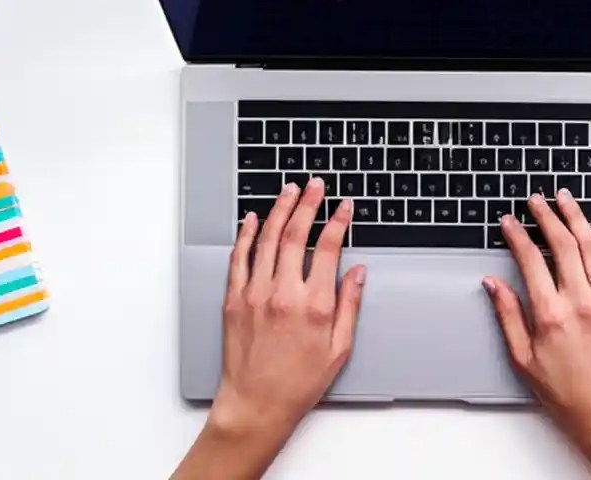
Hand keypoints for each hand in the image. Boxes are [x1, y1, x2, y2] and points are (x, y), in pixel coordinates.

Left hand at [174, 179, 364, 479]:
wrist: (256, 404)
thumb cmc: (298, 383)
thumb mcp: (339, 349)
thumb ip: (349, 306)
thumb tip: (357, 273)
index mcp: (314, 306)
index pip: (328, 248)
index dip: (338, 222)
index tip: (344, 207)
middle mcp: (283, 294)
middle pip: (295, 234)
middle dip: (308, 204)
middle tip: (315, 185)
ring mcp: (254, 294)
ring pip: (266, 239)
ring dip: (278, 210)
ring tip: (289, 191)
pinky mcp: (233, 300)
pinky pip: (239, 258)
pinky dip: (245, 234)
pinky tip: (252, 219)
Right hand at [483, 190, 590, 479]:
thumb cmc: (566, 391)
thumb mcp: (523, 358)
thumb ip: (507, 316)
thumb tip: (492, 284)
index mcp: (550, 315)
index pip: (530, 260)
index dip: (516, 235)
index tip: (509, 222)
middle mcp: (580, 303)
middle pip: (562, 244)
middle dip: (546, 216)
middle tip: (536, 201)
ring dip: (576, 218)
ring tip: (565, 200)